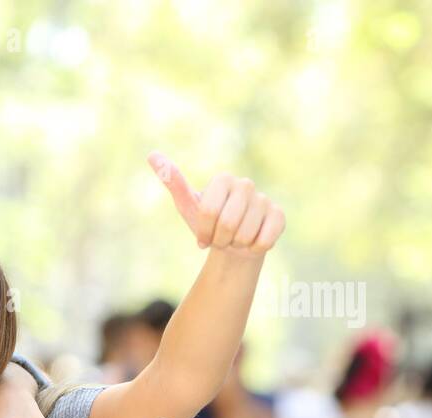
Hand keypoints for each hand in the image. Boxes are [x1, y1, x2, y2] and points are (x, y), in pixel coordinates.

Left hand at [148, 151, 284, 258]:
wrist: (233, 244)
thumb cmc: (208, 224)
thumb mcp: (187, 206)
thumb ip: (172, 181)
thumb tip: (152, 154)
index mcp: (222, 179)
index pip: (207, 212)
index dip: (203, 231)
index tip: (203, 233)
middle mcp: (245, 184)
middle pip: (227, 224)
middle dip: (220, 240)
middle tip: (220, 238)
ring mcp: (264, 199)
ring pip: (245, 235)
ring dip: (236, 245)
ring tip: (235, 238)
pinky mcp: (279, 215)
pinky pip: (264, 240)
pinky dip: (254, 249)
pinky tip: (253, 241)